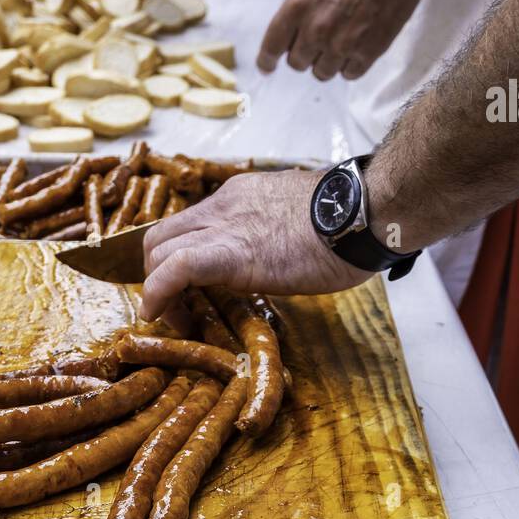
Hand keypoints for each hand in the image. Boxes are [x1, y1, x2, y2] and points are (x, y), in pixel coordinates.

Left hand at [140, 169, 370, 322]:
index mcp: (239, 198)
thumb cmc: (348, 222)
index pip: (187, 223)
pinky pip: (175, 269)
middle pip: (161, 235)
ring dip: (156, 290)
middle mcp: (223, 207)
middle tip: (178, 309)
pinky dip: (157, 294)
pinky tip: (156, 315)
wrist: (362, 214)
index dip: (175, 258)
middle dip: (156, 275)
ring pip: (159, 250)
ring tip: (177, 320)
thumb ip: (273, 235)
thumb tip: (274, 256)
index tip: (186, 290)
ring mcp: (223, 227)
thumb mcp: (299, 223)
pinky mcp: (228, 253)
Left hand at [258, 0, 424, 81]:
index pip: (271, 47)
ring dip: (326, 61)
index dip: (267, 60)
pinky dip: (349, 64)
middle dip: (303, 53)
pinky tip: (356, 45)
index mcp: (298, 6)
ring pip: (322, 73)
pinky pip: (348, 74)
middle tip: (316, 38)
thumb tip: (288, 31)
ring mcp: (342, 46)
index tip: (267, 66)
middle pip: (297, 64)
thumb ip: (298, 7)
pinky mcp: (366, 55)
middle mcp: (317, 30)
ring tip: (339, 39)